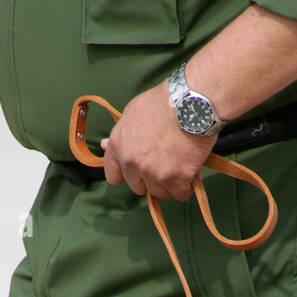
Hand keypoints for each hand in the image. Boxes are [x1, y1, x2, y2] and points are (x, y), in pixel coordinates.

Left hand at [101, 81, 214, 200]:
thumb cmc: (164, 102)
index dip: (128, 175)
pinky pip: (180, 194)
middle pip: (138, 187)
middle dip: (151, 179)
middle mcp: (132, 161)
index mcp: (118, 145)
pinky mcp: (175, 179)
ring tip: (180, 162)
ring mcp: (153, 172)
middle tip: (165, 162)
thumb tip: (104, 146)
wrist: (192, 102)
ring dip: (170, 183)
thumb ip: (121, 134)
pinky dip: (188, 185)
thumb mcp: (133, 112)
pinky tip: (191, 169)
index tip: (138, 171)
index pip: (113, 176)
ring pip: (160, 193)